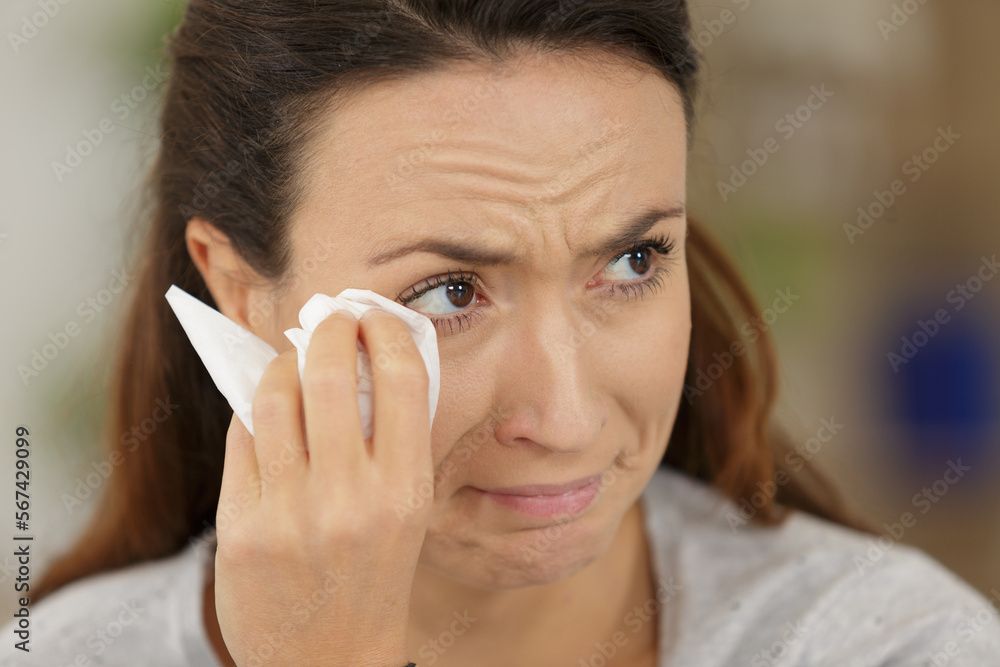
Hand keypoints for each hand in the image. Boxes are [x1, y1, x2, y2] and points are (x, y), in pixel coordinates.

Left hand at [212, 308, 432, 665]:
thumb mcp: (408, 511)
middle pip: (329, 372)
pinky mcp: (240, 526)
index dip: (385, 330)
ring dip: (283, 362)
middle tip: (330, 317)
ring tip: (292, 360)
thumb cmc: (375, 576)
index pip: (401, 377)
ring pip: (274, 396)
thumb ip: (393, 439)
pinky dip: (256, 410)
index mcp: (404, 490)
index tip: (374, 316)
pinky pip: (243, 437)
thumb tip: (365, 357)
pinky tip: (268, 411)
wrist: (328, 661)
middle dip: (329, 327)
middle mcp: (349, 498)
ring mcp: (289, 513)